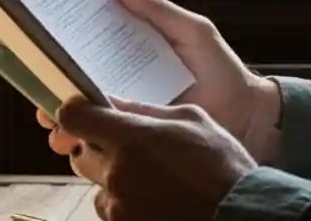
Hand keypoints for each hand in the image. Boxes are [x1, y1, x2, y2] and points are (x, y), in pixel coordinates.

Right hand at [37, 0, 281, 160]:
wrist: (244, 114)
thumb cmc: (220, 67)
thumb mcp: (193, 31)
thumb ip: (159, 11)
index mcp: (131, 49)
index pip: (91, 39)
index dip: (67, 36)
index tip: (45, 30)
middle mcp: (122, 77)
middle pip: (77, 76)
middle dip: (53, 79)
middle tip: (39, 82)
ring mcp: (125, 106)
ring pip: (82, 108)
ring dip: (60, 112)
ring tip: (50, 117)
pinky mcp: (132, 133)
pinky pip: (102, 133)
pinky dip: (81, 136)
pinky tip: (70, 138)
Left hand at [56, 96, 257, 220]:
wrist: (237, 213)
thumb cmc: (221, 164)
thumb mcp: (192, 119)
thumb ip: (147, 110)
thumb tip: (115, 102)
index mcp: (131, 138)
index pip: (73, 117)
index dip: (77, 111)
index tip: (88, 111)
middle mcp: (116, 172)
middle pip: (80, 153)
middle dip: (98, 146)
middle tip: (129, 146)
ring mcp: (118, 206)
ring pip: (97, 183)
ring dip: (113, 177)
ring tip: (150, 177)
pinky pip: (111, 208)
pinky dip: (125, 201)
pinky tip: (154, 197)